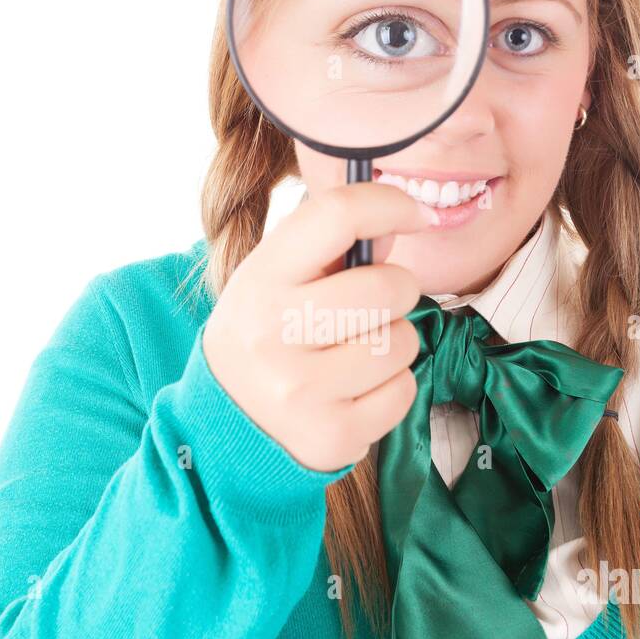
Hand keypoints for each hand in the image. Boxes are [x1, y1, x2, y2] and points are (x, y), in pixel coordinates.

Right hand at [201, 181, 440, 470]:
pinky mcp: (331, 435)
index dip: (389, 203)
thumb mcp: (276, 281)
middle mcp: (272, 335)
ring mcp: (301, 391)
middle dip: (398, 288)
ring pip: (402, 342)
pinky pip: (404, 391)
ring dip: (394, 341)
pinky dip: (392, 386)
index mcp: (259, 281)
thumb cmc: (267, 335)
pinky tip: (358, 387)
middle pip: (387, 286)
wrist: (226, 423)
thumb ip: (333, 247)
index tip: (413, 211)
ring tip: (358, 349)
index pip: (336, 217)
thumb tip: (399, 221)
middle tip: (376, 303)